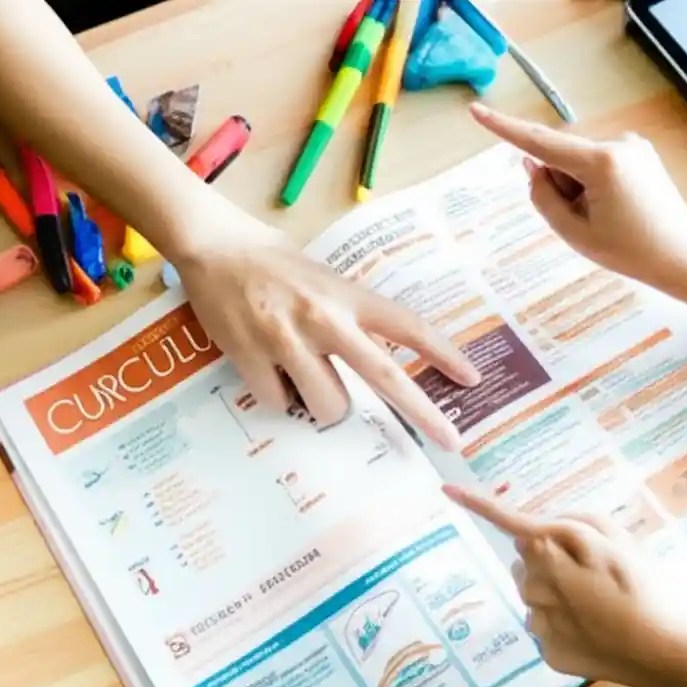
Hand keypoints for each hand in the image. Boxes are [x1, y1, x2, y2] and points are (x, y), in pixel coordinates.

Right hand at [174, 220, 479, 449]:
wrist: (214, 246)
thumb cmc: (273, 263)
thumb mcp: (324, 280)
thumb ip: (350, 317)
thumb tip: (375, 368)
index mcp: (346, 294)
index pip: (407, 326)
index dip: (443, 354)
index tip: (472, 379)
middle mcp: (323, 317)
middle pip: (384, 376)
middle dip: (423, 413)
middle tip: (451, 441)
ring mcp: (287, 339)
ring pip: (328, 405)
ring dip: (323, 405)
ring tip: (302, 378)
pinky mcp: (250, 356)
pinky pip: (279, 404)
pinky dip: (280, 399)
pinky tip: (270, 373)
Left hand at [443, 484, 686, 685]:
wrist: (664, 646)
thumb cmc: (642, 583)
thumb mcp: (614, 536)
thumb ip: (573, 523)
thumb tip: (545, 528)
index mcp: (546, 547)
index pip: (505, 520)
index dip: (475, 502)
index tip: (446, 489)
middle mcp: (531, 584)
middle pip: (525, 561)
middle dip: (547, 560)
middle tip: (589, 571)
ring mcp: (537, 620)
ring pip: (535, 595)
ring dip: (556, 593)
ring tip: (598, 602)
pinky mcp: (547, 650)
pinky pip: (546, 627)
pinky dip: (565, 625)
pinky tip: (594, 628)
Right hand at [470, 103, 686, 291]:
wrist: (682, 255)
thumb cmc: (630, 251)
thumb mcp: (575, 233)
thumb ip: (543, 196)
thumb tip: (532, 164)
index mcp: (601, 162)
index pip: (541, 143)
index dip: (504, 129)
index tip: (476, 111)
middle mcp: (618, 143)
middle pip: (561, 157)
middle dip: (560, 185)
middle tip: (586, 221)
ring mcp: (631, 145)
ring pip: (577, 162)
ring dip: (577, 187)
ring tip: (605, 218)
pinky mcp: (637, 151)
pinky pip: (596, 163)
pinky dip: (593, 184)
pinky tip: (616, 208)